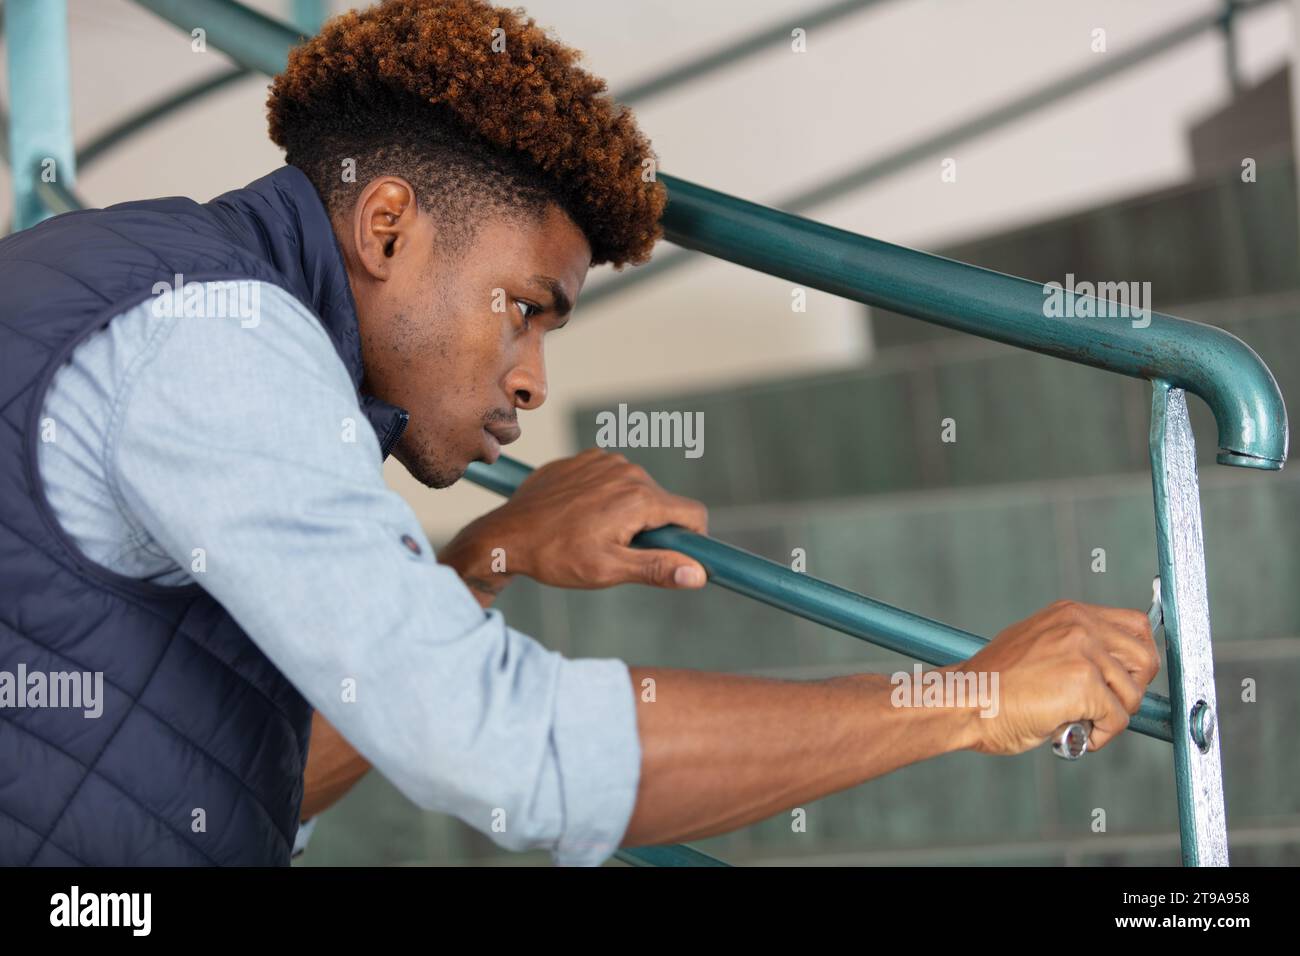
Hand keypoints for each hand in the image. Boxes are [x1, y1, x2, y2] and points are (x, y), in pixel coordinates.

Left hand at [445, 448, 709, 591]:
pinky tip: (580, 517)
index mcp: (639, 498)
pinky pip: (611, 478)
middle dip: (653, 528)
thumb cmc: (556, 556)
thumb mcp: (609, 570)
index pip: (692, 514)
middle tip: (618, 552)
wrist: (506, 535)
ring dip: (628, 513)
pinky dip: (605, 497)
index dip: (692, 539)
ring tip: (593, 534)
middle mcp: (627, 471)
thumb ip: (658, 568)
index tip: (676, 557)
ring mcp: (603, 461)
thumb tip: (698, 574)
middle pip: (664, 503)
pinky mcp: (584, 459)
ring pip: (637, 490)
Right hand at [957, 599, 1160, 755]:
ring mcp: (1082, 653)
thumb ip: (1074, 648)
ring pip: (1132, 694)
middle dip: (1132, 689)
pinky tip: (1070, 731)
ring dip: (1112, 716)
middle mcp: (1078, 626)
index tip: (1124, 679)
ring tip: (1079, 721)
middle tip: (1106, 706)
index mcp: (1068, 614)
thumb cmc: (992, 685)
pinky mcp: (1083, 684)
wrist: (965, 702)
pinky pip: (1117, 719)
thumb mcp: (1036, 646)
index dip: (1134, 659)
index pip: (1134, 625)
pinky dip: (1100, 735)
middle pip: (1145, 657)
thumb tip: (1109, 670)